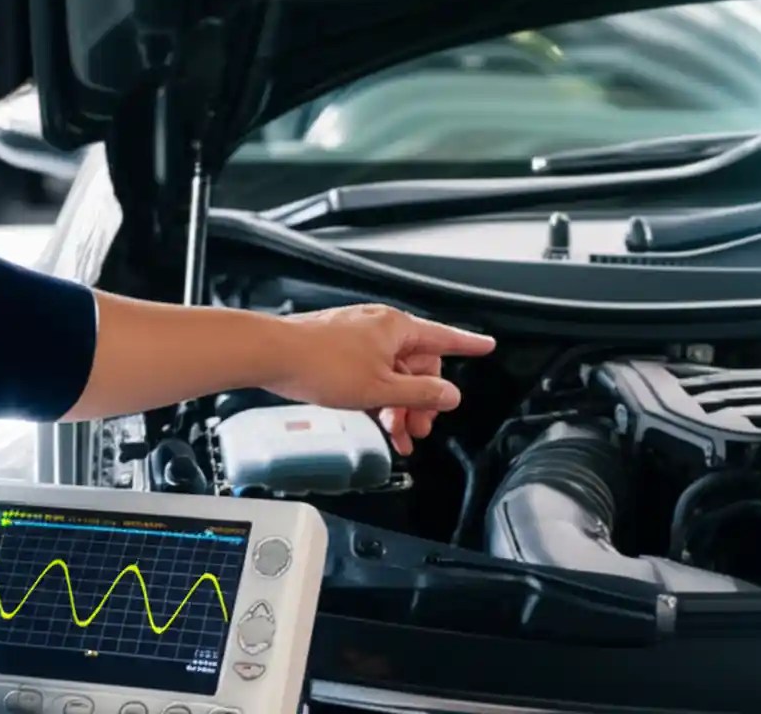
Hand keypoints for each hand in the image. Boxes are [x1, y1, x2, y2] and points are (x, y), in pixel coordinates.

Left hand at [267, 305, 495, 453]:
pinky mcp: (338, 348)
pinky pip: (370, 373)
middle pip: (416, 365)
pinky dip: (376, 397)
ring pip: (391, 373)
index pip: (443, 338)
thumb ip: (421, 394)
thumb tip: (450, 395)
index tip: (486, 346)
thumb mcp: (381, 389)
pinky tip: (374, 419)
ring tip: (396, 434)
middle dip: (420, 400)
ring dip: (398, 405)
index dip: (468, 344)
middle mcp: (379, 326)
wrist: (273, 354)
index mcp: (397, 328)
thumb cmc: (320, 364)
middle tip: (419, 429)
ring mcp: (357, 336)